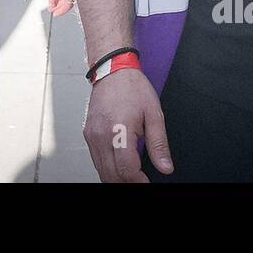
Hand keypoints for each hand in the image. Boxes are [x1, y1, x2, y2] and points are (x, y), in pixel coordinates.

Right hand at [82, 67, 172, 181]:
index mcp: (119, 129)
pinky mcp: (88, 134)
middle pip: (111, 174)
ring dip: (116, 178)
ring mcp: (92, 135)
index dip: (138, 181)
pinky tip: (119, 165)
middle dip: (127, 182)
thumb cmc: (133, 88)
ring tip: (132, 175)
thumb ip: (159, 144)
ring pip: (101, 170)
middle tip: (140, 180)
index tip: (146, 182)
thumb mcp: (154, 114)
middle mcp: (101, 135)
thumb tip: (165, 167)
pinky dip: (107, 168)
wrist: (113, 70)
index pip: (126, 169)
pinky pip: (95, 159)